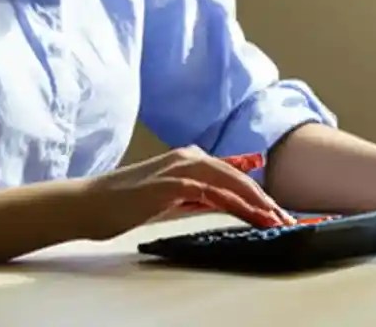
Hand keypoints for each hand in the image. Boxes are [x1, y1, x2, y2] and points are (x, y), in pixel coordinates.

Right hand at [71, 147, 294, 240]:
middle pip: (237, 177)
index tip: (279, 212)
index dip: (259, 193)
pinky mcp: (169, 183)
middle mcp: (189, 157)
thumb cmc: (128, 203)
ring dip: (255, 202)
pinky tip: (246, 214)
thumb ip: (201, 192)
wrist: (90, 204)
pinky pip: (208, 192)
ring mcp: (179, 168)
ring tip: (274, 220)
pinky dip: (231, 203)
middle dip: (264, 199)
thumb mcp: (172, 196)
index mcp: (190, 157)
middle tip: (286, 218)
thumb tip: (228, 198)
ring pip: (229, 182)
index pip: (234, 174)